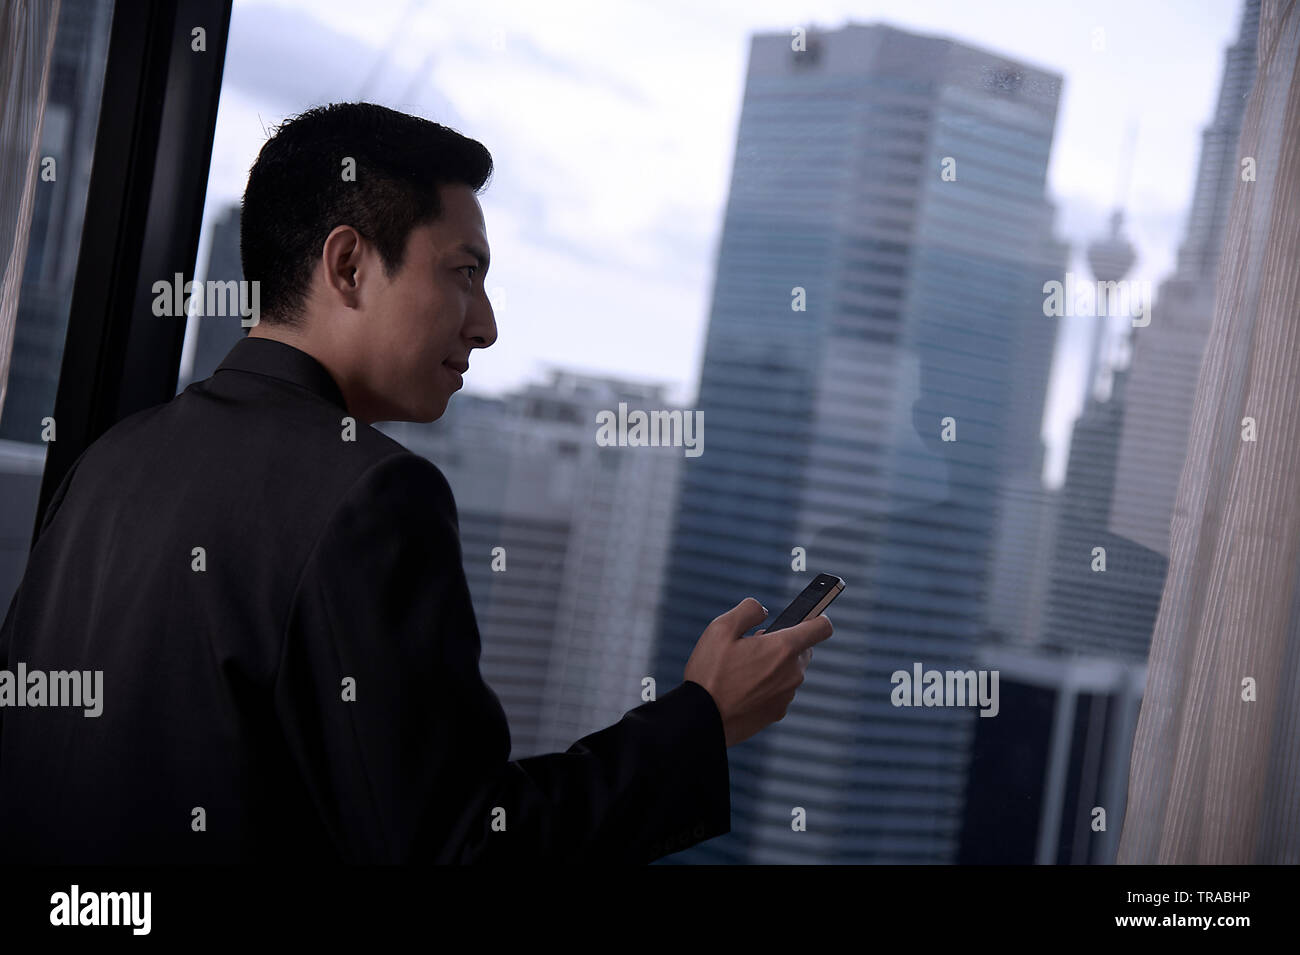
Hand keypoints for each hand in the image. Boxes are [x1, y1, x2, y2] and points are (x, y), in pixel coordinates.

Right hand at [683, 597, 832, 747]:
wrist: (702, 718)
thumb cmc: (710, 672)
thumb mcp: (721, 628)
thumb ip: (748, 610)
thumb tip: (763, 610)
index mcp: (783, 648)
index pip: (822, 627)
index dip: (817, 618)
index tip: (809, 617)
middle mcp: (793, 673)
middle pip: (803, 649)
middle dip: (784, 643)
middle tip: (753, 646)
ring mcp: (787, 695)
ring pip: (789, 671)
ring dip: (774, 666)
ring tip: (742, 670)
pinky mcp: (778, 712)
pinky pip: (779, 691)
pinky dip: (767, 686)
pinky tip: (742, 689)